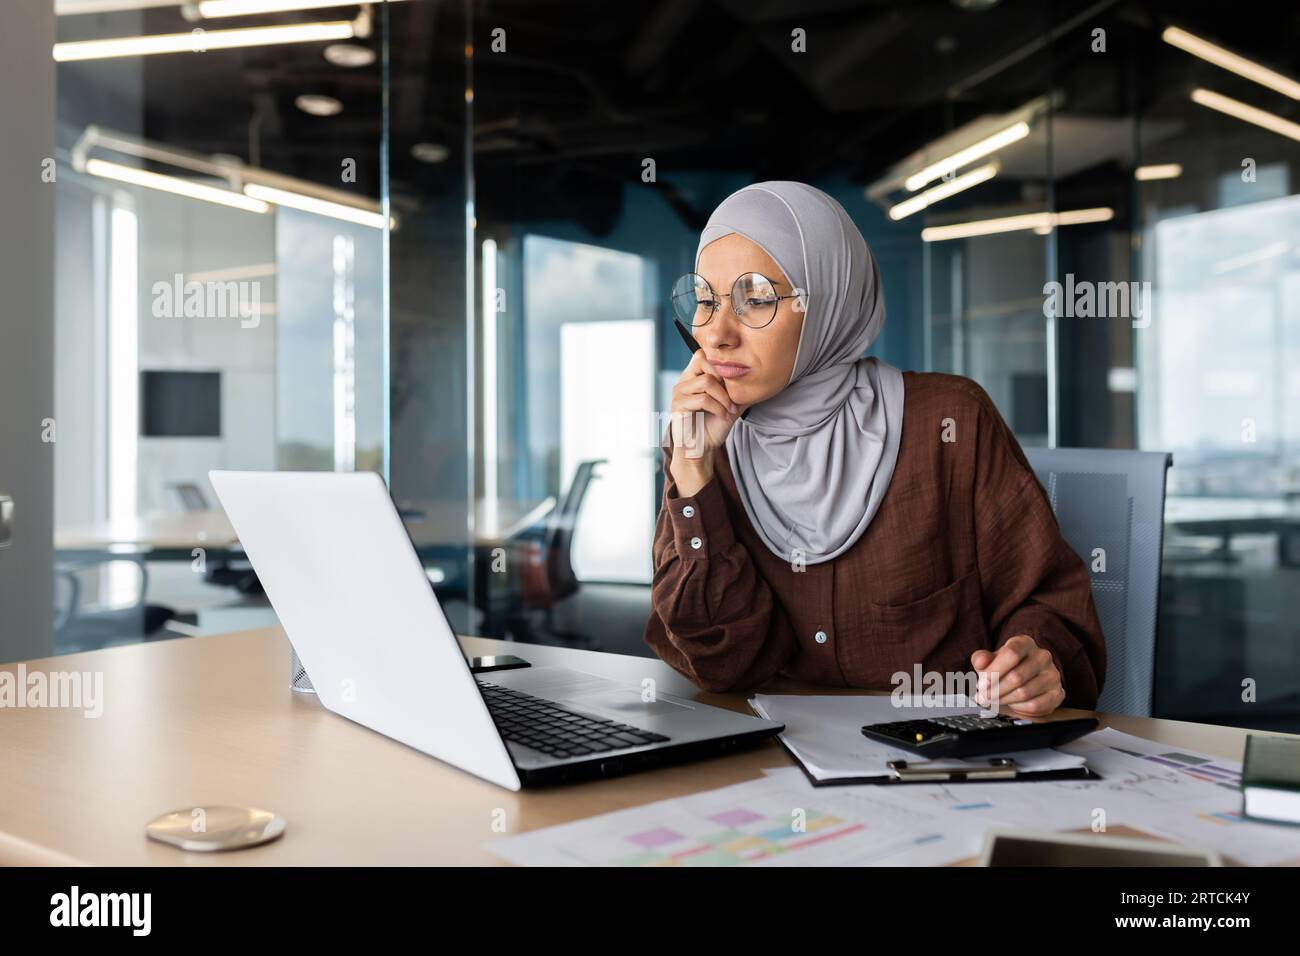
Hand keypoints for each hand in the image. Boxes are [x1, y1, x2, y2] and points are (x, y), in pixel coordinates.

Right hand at [668, 350, 745, 495]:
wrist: (702, 448)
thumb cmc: (714, 425)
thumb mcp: (731, 402)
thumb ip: (739, 388)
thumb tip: (756, 374)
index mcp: (693, 376)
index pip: (703, 354)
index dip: (720, 365)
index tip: (732, 385)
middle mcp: (683, 380)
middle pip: (704, 362)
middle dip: (724, 380)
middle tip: (732, 398)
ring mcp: (678, 392)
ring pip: (706, 382)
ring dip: (724, 398)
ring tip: (730, 410)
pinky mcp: (678, 406)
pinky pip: (702, 399)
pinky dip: (718, 408)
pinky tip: (723, 416)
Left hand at [970, 635, 1063, 716]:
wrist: (1025, 677)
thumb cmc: (1006, 666)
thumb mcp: (990, 659)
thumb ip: (982, 659)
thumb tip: (980, 661)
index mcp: (1025, 643)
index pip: (1011, 654)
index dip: (994, 672)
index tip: (981, 685)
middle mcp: (1042, 656)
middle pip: (1017, 677)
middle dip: (995, 690)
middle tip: (983, 697)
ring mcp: (1052, 675)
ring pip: (1025, 692)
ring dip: (1005, 699)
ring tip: (994, 700)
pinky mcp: (1057, 693)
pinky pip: (1036, 705)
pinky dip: (1019, 707)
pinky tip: (1012, 703)